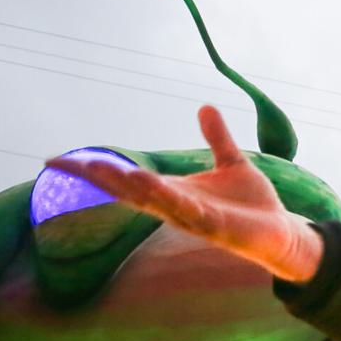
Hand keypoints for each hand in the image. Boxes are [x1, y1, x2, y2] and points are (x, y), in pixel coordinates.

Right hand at [44, 106, 323, 282]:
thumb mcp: (232, 163)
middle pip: (130, 192)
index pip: (126, 180)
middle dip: (102, 178)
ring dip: (129, 186)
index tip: (58, 160)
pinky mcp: (216, 228)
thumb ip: (217, 139)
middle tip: (71, 163)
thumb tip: (205, 107)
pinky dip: (170, 200)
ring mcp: (193, 219)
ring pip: (154, 202)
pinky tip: (154, 186)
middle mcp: (176, 207)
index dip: (95, 169)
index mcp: (174, 191)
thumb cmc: (252, 204)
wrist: (281, 232)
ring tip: (103, 169)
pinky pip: (189, 212)